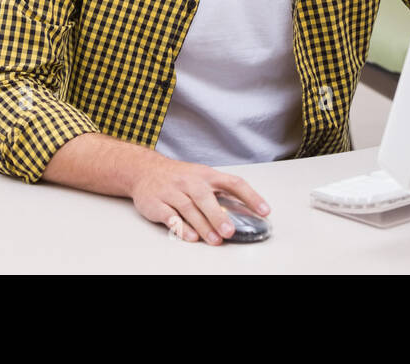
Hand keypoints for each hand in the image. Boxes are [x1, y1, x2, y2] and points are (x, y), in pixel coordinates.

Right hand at [129, 152, 269, 244]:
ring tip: (215, 240)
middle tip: (230, 232)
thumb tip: (245, 211)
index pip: (233, 182)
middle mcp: (190, 181)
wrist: (144, 170)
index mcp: (207, 175)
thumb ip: (221, 192)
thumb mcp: (202, 177)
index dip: (250, 196)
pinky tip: (190, 236)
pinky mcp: (157, 203)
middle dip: (218, 215)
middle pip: (205, 197)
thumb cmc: (179, 177)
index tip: (264, 211)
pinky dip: (180, 227)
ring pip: (188, 208)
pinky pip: (169, 215)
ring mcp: (172, 191)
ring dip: (202, 226)